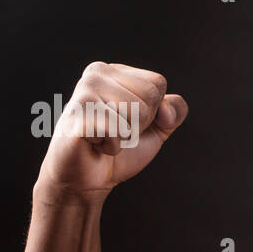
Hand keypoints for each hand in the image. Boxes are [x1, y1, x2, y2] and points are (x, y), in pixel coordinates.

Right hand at [36, 61, 188, 202]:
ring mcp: (84, 91)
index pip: (157, 83)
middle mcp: (96, 74)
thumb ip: (174, 111)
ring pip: (137, 113)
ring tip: (104, 137)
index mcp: (114, 71)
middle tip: (114, 132)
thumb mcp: (157, 129)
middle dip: (140, 124)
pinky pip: (118, 129)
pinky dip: (113, 146)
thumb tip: (165, 110)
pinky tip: (94, 144)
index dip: (152, 112)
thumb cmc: (120, 151)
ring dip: (126, 136)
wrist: (87, 180)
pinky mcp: (78, 113)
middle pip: (150, 96)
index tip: (127, 121)